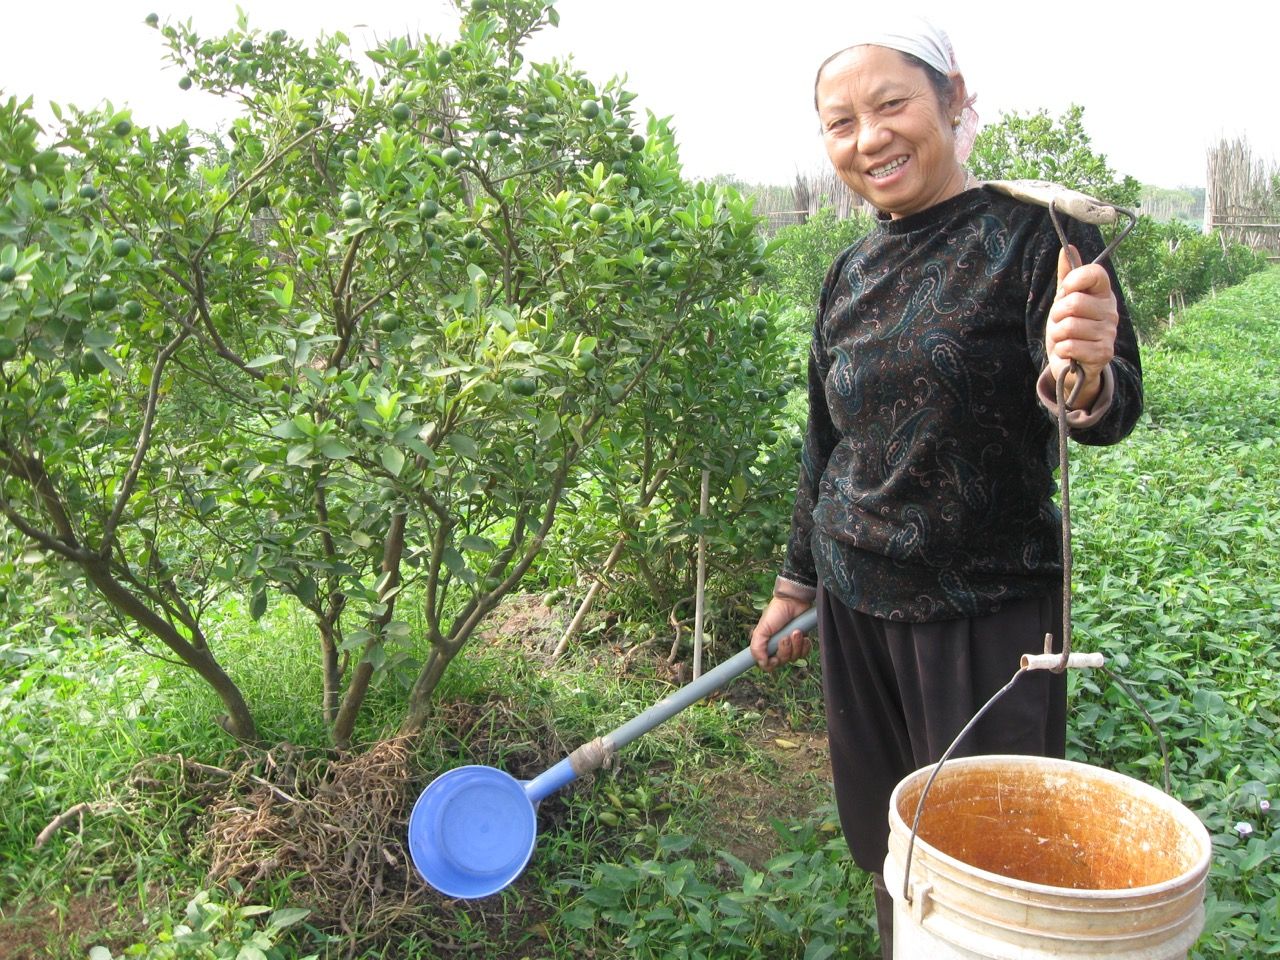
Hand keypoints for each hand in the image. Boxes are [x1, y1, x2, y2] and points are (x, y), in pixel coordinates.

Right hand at [750, 596, 812, 672]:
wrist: (794, 601)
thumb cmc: (776, 613)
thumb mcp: (762, 629)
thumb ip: (757, 647)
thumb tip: (762, 664)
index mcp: (766, 645)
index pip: (768, 664)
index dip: (772, 663)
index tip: (775, 657)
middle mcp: (777, 647)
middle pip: (782, 661)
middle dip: (785, 650)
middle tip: (786, 637)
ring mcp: (791, 645)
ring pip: (794, 657)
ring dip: (796, 645)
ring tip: (796, 631)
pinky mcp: (802, 641)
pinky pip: (805, 653)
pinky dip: (805, 646)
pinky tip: (804, 636)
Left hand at [1045, 245, 1117, 408]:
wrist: (1073, 364)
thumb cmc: (1069, 328)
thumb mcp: (1065, 300)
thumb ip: (1068, 276)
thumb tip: (1067, 247)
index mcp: (1103, 294)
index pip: (1095, 273)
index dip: (1074, 280)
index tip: (1067, 291)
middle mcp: (1110, 311)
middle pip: (1073, 303)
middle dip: (1056, 314)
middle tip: (1060, 322)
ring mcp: (1109, 333)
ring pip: (1068, 326)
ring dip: (1057, 335)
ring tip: (1064, 338)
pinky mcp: (1103, 353)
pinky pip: (1070, 346)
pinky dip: (1062, 350)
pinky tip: (1069, 352)